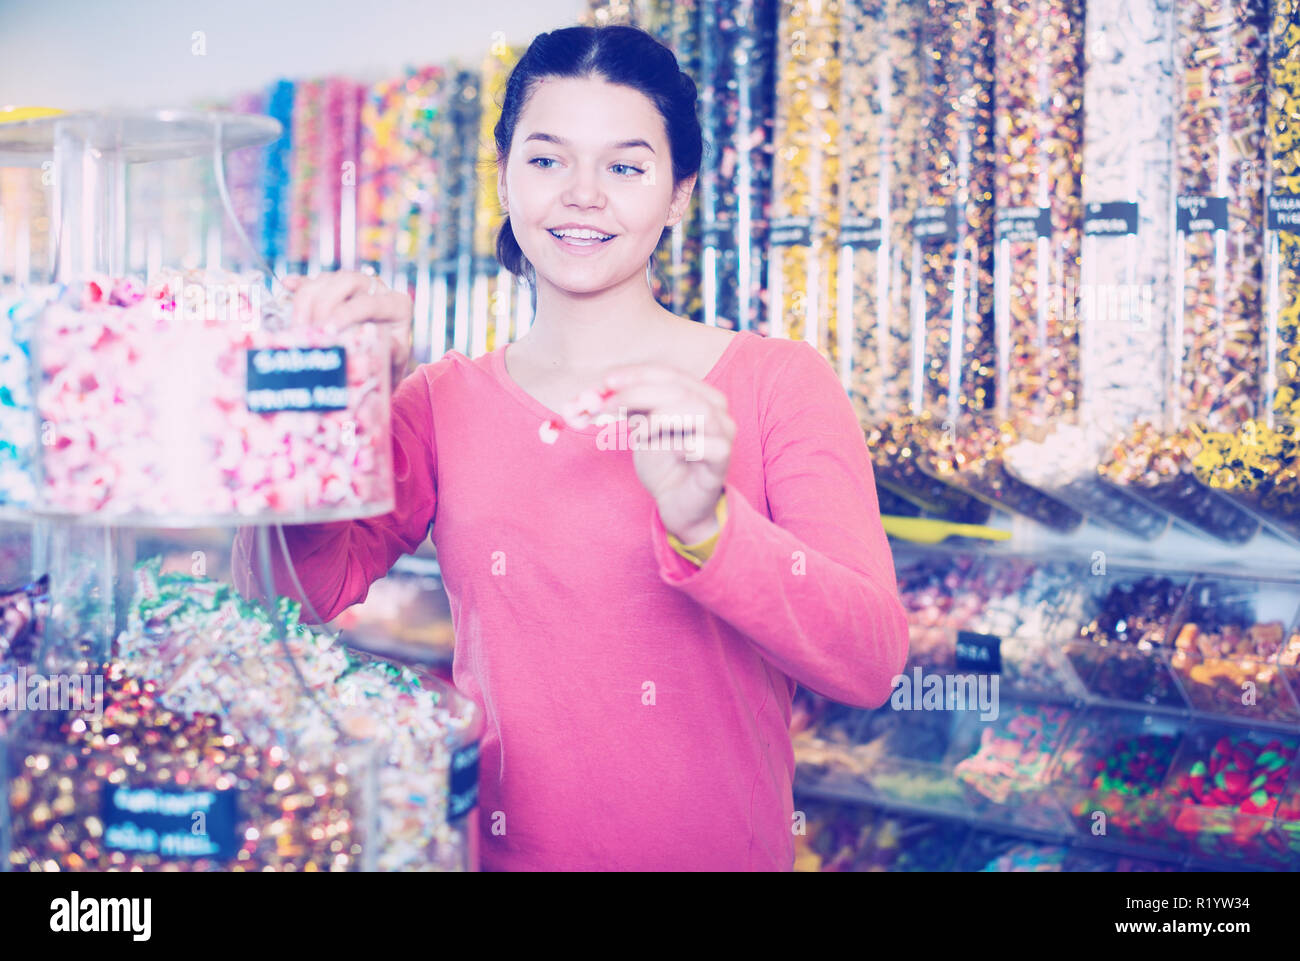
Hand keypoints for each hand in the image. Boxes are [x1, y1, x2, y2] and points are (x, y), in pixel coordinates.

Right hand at [282, 271, 412, 385]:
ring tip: (297, 324)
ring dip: (308, 297)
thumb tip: (377, 343)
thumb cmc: (390, 364)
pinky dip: (300, 284)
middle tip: (309, 328)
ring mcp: (355, 286)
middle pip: (347, 280)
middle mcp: (378, 289)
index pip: (369, 302)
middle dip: (324, 302)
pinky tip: (286, 285)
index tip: (327, 330)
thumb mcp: (395, 361)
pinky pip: (316, 281)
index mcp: (397, 305)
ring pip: (329, 278)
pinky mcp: (336, 288)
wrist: (383, 364)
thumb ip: (391, 352)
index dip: (346, 313)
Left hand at [590, 364, 734, 543]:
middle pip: (679, 390)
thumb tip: (603, 389)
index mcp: (699, 394)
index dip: (638, 375)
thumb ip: (631, 407)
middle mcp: (717, 409)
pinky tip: (669, 452)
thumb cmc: (663, 462)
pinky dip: (682, 446)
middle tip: (607, 406)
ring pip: (698, 411)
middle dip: (638, 394)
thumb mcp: (642, 429)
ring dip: (658, 420)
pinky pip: (708, 446)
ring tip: (637, 436)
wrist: (677, 503)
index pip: (669, 374)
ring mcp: (724, 434)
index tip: (607, 381)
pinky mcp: (722, 461)